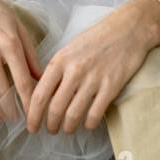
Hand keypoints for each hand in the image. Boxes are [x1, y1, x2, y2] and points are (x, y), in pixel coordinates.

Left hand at [25, 1, 157, 135]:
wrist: (127, 29)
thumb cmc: (96, 39)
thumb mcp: (69, 49)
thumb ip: (56, 70)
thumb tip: (43, 94)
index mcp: (60, 61)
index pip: (40, 94)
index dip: (33, 115)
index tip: (31, 126)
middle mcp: (74, 71)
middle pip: (55, 108)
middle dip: (50, 125)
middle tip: (50, 130)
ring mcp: (93, 79)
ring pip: (73, 115)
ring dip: (68, 127)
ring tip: (67, 129)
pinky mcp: (111, 87)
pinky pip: (95, 114)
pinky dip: (89, 124)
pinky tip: (88, 124)